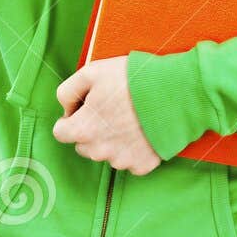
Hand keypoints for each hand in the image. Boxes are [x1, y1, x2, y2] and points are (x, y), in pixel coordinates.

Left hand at [52, 57, 162, 174]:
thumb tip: (66, 108)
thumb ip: (68, 91)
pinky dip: (134, 150)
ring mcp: (122, 160)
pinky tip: (142, 131)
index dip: (71, 117)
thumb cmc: (133, 79)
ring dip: (112, 140)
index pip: (61, 132)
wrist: (176, 92)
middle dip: (91, 130)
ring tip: (130, 118)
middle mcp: (99, 151)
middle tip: (111, 110)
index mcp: (83, 129)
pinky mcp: (142, 165)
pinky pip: (130, 162)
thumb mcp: (92, 72)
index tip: (85, 108)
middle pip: (83, 145)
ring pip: (107, 154)